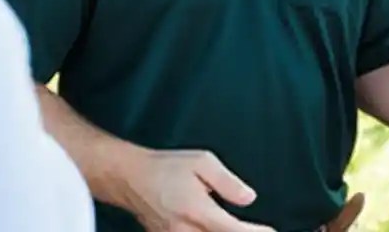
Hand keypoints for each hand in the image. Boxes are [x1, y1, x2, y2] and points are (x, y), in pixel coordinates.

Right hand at [125, 149, 273, 231]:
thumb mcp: (202, 162)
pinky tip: (215, 229)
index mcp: (198, 211)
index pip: (233, 231)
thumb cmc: (164, 167)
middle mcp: (186, 230)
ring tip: (237, 229)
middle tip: (259, 231)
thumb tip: (248, 198)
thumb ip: (228, 182)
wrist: (129, 177)